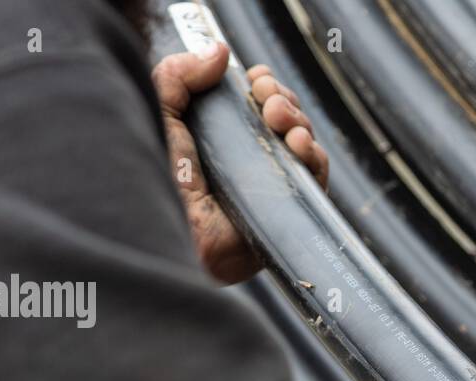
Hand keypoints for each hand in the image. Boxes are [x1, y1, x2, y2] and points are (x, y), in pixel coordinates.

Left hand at [152, 43, 329, 284]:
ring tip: (281, 122)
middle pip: (284, 118)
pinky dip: (315, 156)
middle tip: (267, 99)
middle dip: (282, 100)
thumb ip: (178, 77)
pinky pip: (316, 179)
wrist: (175, 233)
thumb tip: (221, 52)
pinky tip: (299, 144)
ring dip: (300, 122)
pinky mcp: (288, 211)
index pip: (254, 103)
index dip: (263, 87)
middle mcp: (247, 160)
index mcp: (219, 137)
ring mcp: (270, 185)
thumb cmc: (160, 183)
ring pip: (303, 144)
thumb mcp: (159, 117)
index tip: (255, 81)